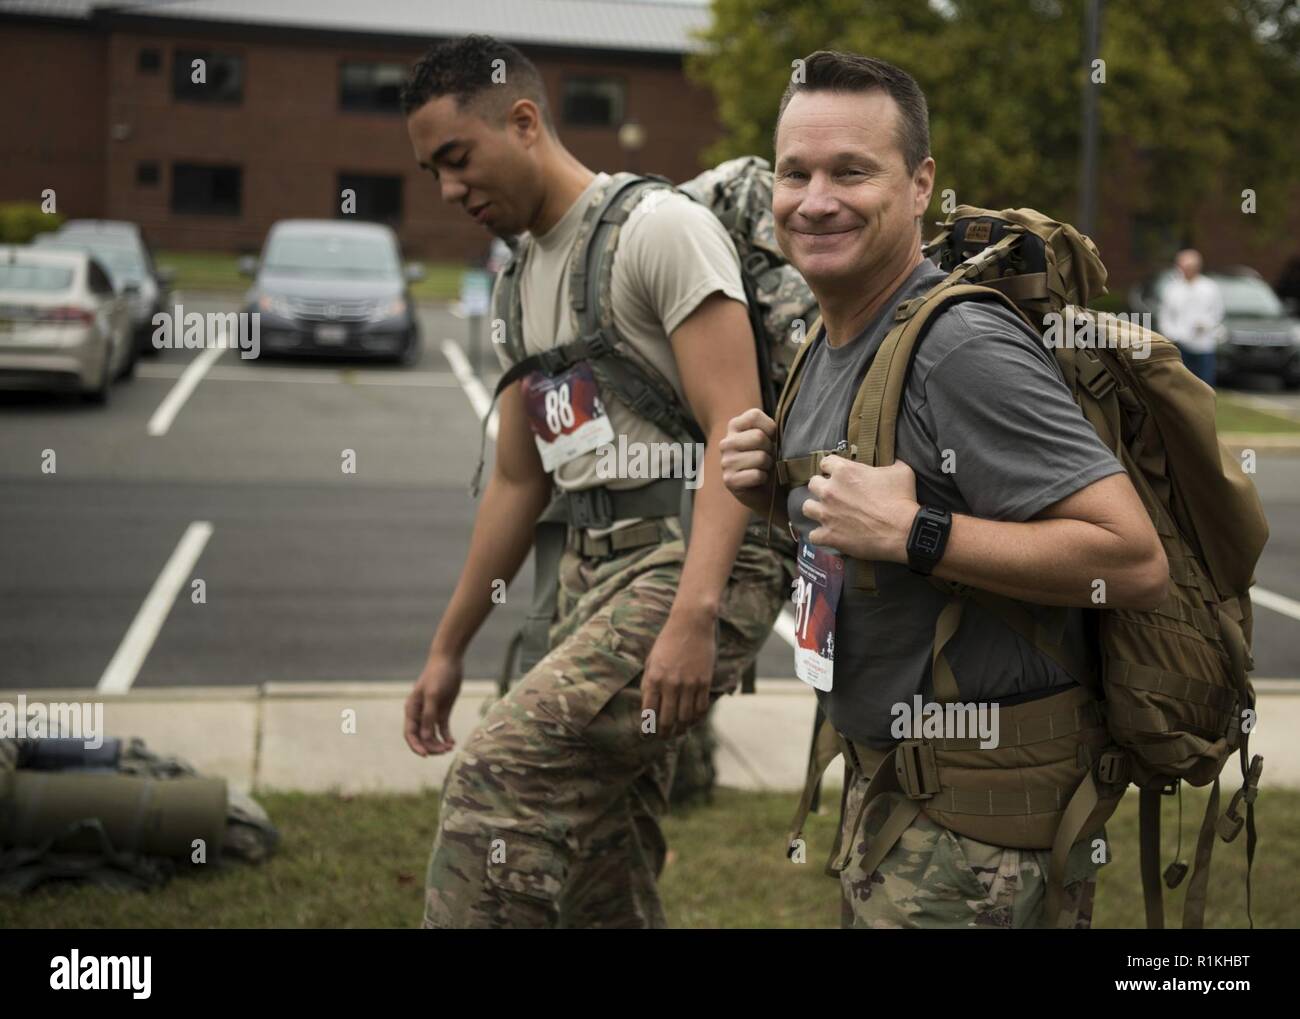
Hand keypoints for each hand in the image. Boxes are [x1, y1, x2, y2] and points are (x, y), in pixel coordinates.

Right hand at [404, 652, 463, 755]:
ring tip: (450, 748)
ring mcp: (431, 713)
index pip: (410, 734)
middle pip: (421, 738)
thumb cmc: (438, 675)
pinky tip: (453, 743)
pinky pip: (442, 729)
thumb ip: (429, 716)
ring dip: (439, 744)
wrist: (449, 660)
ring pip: (432, 736)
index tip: (426, 755)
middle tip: (444, 751)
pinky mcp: (443, 711)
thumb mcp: (434, 695)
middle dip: (431, 747)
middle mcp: (419, 714)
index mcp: (412, 710)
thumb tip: (426, 737)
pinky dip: (446, 737)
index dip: (416, 746)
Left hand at [641, 611, 716, 736]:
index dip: (647, 727)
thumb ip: (649, 682)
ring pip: (685, 718)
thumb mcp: (651, 660)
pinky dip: (696, 718)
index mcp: (654, 678)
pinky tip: (692, 721)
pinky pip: (701, 708)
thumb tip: (648, 706)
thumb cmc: (667, 640)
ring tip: (678, 733)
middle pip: (667, 719)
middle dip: (664, 733)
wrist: (691, 624)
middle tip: (663, 738)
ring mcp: (689, 684)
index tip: (647, 735)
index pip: (648, 712)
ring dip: (681, 729)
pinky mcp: (704, 681)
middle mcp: (671, 684)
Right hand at [720, 407, 777, 514]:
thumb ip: (771, 427)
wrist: (766, 490)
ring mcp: (725, 462)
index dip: (771, 428)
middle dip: (771, 449)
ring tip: (764, 469)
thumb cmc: (770, 459)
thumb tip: (778, 429)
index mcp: (734, 426)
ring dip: (769, 466)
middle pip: (758, 437)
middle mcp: (726, 443)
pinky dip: (764, 479)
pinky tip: (759, 480)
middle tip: (768, 457)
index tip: (771, 439)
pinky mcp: (729, 480)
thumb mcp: (771, 437)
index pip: (754, 416)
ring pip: (760, 457)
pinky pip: (757, 475)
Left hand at [803, 455, 919, 561]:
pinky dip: (820, 536)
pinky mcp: (829, 535)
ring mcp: (827, 514)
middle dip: (822, 487)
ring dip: (816, 509)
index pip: (825, 462)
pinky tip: (828, 535)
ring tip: (827, 513)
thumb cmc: (902, 499)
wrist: (903, 530)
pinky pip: (813, 535)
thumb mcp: (901, 471)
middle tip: (834, 494)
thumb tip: (892, 459)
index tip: (838, 474)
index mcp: (844, 471)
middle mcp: (830, 490)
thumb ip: (890, 462)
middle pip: (813, 484)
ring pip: (807, 508)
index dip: (832, 467)